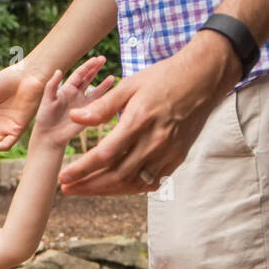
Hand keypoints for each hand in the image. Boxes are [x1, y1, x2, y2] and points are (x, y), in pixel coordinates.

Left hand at [33, 56, 115, 149]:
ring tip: (112, 77)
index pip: (79, 74)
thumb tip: (58, 70)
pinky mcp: (88, 113)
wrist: (50, 135)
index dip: (87, 66)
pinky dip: (105, 98)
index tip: (96, 59)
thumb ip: (52, 85)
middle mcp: (76, 94)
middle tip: (104, 59)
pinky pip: (98, 104)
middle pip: (88, 78)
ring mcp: (83, 103)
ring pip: (96, 91)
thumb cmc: (45, 117)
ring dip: (104, 84)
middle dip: (96, 69)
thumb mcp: (47, 99)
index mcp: (67, 88)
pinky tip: (112, 94)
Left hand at [57, 36, 239, 194]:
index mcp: (139, 121)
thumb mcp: (130, 85)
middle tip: (67, 189)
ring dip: (106, 190)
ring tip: (86, 189)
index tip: (63, 177)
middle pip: (116, 176)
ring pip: (132, 183)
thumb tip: (75, 119)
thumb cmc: (164, 78)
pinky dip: (130, 188)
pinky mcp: (177, 158)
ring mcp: (168, 153)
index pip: (104, 155)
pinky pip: (150, 182)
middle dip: (88, 186)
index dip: (81, 170)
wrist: (204, 78)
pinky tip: (114, 187)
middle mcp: (154, 142)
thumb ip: (102, 106)